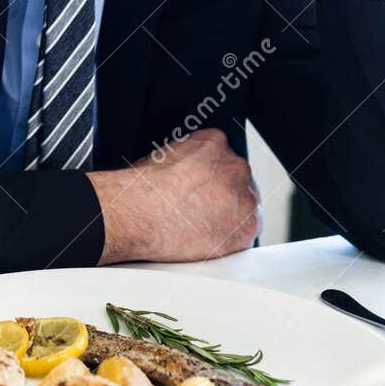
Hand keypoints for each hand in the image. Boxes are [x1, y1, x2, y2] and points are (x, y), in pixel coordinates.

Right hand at [88, 128, 262, 264]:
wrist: (139, 214)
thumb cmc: (143, 190)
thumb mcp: (163, 158)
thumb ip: (187, 163)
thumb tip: (188, 176)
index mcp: (214, 143)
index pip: (223, 161)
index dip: (212, 180)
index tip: (202, 192)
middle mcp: (235, 166)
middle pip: (239, 184)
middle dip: (223, 198)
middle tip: (200, 213)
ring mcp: (244, 196)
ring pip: (245, 210)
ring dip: (228, 219)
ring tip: (199, 229)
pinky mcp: (246, 227)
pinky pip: (244, 236)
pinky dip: (229, 242)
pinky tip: (207, 242)